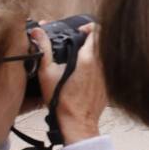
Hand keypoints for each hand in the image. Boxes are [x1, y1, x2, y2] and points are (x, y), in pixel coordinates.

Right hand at [32, 23, 106, 143]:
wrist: (78, 122)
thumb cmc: (62, 100)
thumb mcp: (47, 73)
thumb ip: (44, 49)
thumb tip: (38, 31)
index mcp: (89, 58)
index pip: (97, 30)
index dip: (89, 27)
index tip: (80, 31)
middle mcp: (103, 64)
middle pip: (104, 40)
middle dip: (93, 37)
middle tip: (80, 41)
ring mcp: (108, 74)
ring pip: (107, 53)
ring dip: (97, 51)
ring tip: (82, 55)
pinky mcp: (111, 83)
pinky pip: (109, 67)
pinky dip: (100, 64)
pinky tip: (88, 71)